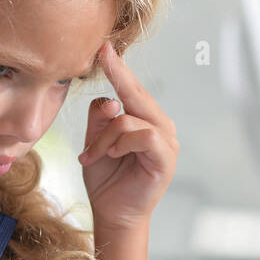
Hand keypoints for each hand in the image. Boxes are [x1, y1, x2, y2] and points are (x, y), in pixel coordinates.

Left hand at [78, 42, 179, 228]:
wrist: (114, 214)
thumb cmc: (106, 178)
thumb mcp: (95, 142)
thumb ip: (100, 119)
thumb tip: (108, 99)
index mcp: (144, 119)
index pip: (130, 88)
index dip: (118, 67)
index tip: (104, 45)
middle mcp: (160, 125)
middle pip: (135, 94)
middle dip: (117, 74)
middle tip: (102, 53)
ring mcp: (166, 141)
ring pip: (131, 118)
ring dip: (106, 137)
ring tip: (93, 155)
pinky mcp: (166, 158)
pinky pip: (143, 136)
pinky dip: (122, 143)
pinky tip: (112, 155)